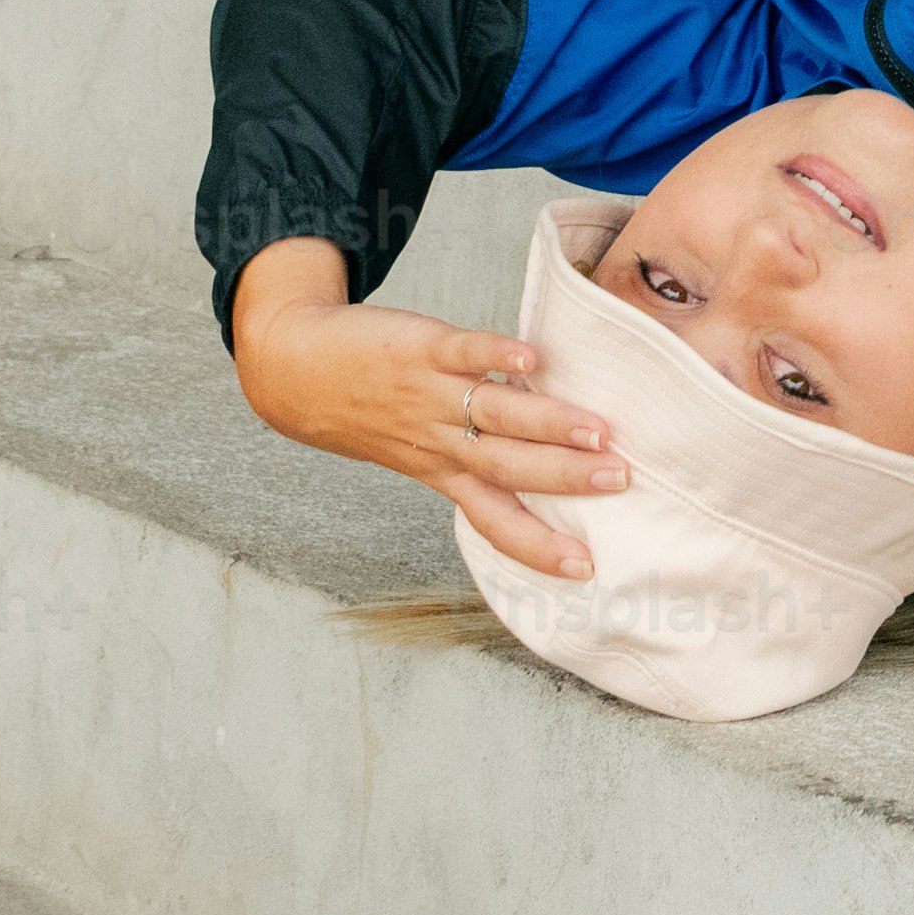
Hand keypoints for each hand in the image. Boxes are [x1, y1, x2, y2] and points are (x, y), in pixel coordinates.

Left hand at [226, 238, 630, 578]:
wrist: (296, 373)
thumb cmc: (371, 411)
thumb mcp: (421, 448)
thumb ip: (479, 451)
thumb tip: (555, 451)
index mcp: (445, 472)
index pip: (494, 519)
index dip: (537, 544)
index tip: (584, 565)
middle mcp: (441, 442)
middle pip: (507, 467)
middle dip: (564, 477)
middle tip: (617, 480)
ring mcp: (431, 396)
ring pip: (497, 416)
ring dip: (549, 424)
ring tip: (598, 430)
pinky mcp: (422, 350)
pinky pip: (464, 354)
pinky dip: (497, 356)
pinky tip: (532, 359)